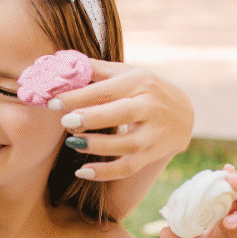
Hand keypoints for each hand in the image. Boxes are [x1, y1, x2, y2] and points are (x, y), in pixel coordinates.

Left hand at [50, 62, 193, 179]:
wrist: (183, 114)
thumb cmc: (145, 90)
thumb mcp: (127, 74)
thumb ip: (97, 70)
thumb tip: (63, 65)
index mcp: (140, 82)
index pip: (108, 90)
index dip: (79, 96)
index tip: (53, 102)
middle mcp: (150, 106)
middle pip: (122, 113)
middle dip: (92, 118)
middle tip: (65, 122)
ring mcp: (154, 133)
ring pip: (127, 144)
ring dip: (98, 146)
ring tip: (72, 143)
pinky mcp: (152, 154)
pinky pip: (129, 167)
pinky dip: (105, 172)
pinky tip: (82, 171)